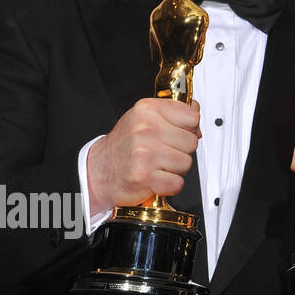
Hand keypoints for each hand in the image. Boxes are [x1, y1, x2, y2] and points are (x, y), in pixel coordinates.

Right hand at [86, 98, 200, 215]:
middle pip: (192, 142)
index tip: (177, 134)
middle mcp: (145, 129)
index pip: (193, 117)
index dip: (190, 129)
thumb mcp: (144, 118)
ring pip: (186, 163)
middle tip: (162, 153)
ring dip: (175, 169)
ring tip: (157, 165)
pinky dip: (169, 185)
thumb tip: (197, 115)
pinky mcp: (144, 176)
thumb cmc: (124, 146)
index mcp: (147, 110)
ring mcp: (144, 152)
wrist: (97, 172)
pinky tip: (156, 178)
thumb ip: (173, 113)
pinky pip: (177, 183)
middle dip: (181, 151)